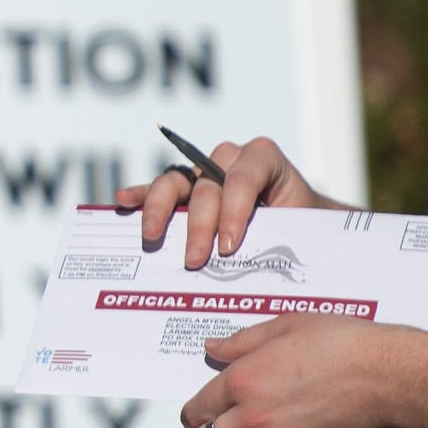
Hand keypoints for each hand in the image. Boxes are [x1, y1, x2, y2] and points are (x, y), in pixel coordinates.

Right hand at [114, 135, 322, 269]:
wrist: (304, 224)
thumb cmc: (305, 226)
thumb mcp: (301, 228)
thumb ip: (281, 237)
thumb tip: (261, 267)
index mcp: (263, 159)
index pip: (242, 177)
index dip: (234, 211)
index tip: (229, 247)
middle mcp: (229, 160)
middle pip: (206, 185)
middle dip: (199, 224)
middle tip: (195, 260)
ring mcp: (204, 174)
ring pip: (175, 182)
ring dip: (160, 207)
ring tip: (152, 235)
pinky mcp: (186, 191)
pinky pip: (160, 191)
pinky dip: (141, 195)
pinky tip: (123, 202)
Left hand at [180, 314, 425, 427]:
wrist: (388, 375)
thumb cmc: (341, 344)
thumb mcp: (284, 326)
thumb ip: (241, 342)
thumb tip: (213, 348)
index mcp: (241, 383)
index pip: (195, 410)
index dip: (193, 411)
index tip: (197, 412)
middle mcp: (254, 419)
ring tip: (285, 409)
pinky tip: (311, 417)